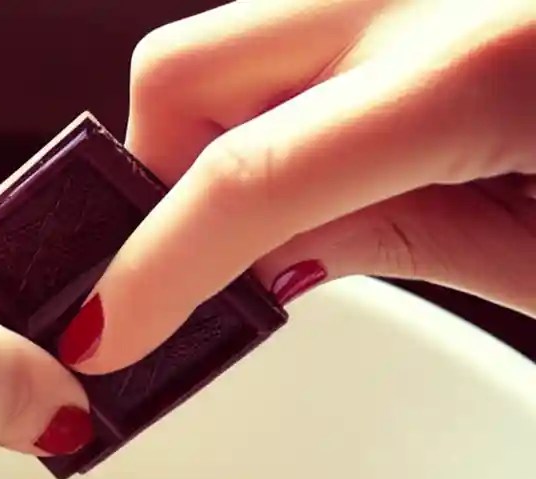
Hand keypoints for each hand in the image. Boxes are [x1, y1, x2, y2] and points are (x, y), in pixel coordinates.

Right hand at [64, 0, 535, 372]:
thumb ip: (399, 243)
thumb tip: (255, 261)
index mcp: (482, 66)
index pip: (252, 176)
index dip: (156, 269)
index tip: (103, 338)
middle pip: (184, 71)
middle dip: (153, 180)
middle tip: (198, 263)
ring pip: (221, 44)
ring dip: (208, 139)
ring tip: (286, 214)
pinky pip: (282, 34)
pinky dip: (266, 103)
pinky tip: (330, 158)